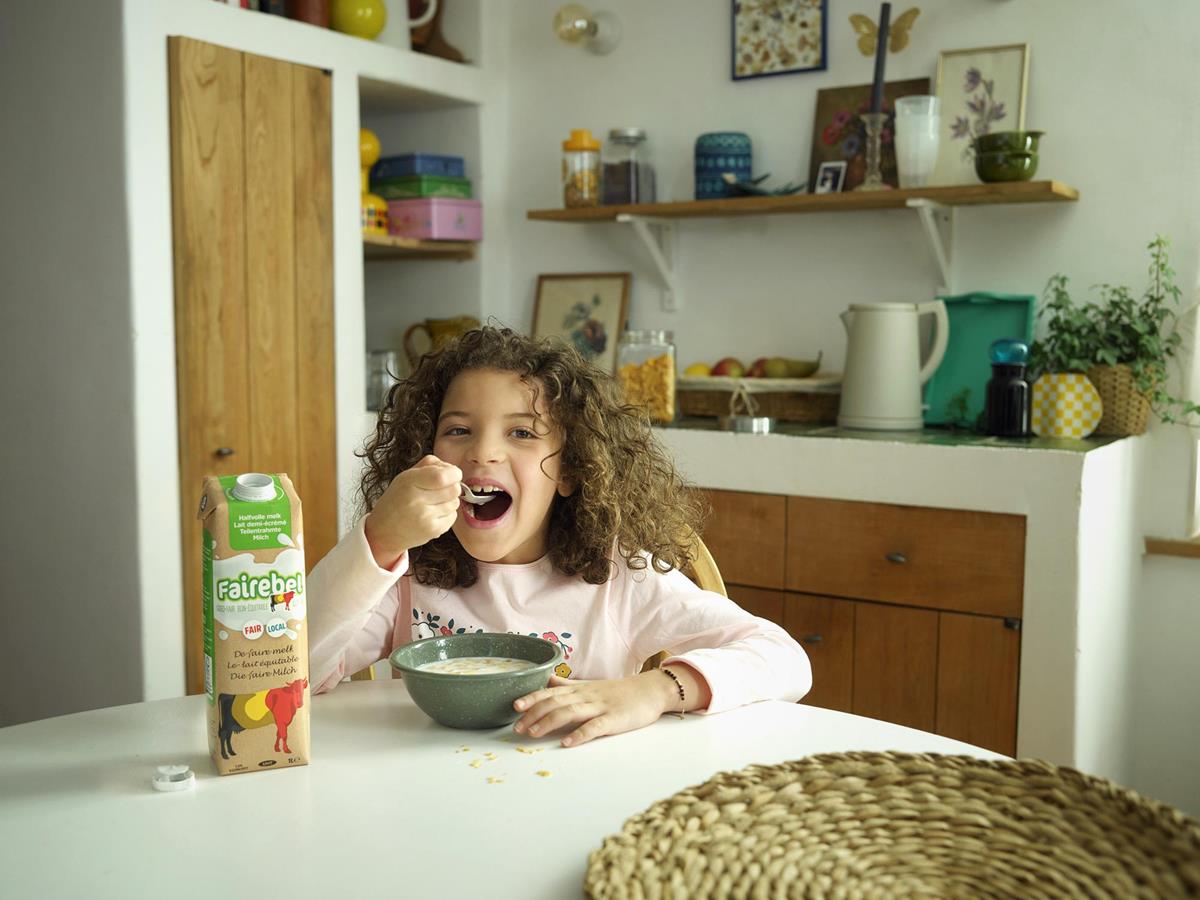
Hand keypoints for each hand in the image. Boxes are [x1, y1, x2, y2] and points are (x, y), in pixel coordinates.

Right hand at [364, 455, 461, 567]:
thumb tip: (451, 467)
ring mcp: (425, 517)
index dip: (454, 473)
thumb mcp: (405, 477)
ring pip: (455, 502)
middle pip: (454, 489)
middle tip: (442, 490)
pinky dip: (447, 514)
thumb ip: (428, 465)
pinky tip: (433, 515)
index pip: (443, 476)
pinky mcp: (432, 531)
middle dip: (452, 487)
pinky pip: (453, 517)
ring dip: (449, 501)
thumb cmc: (396, 501)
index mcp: (409, 482)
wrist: (383, 532)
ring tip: (434, 503)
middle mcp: (417, 500)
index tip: (452, 474)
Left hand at [512, 672, 676, 747]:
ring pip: (571, 712)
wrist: (650, 690)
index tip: (515, 707)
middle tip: (518, 728)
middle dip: (535, 714)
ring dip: (550, 722)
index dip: (532, 699)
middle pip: (556, 702)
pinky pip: (595, 726)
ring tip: (534, 734)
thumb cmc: (618, 691)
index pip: (551, 692)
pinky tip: (567, 743)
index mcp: (580, 689)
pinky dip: (579, 734)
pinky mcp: (614, 719)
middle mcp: (586, 696)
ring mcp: (600, 707)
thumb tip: (547, 680)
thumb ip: (568, 685)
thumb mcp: (590, 685)